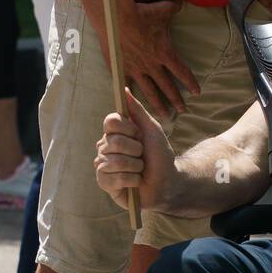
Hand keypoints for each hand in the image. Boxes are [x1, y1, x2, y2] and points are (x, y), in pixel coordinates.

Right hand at [94, 87, 176, 210]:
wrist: (168, 181)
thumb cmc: (160, 154)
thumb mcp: (151, 129)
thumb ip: (137, 110)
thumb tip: (124, 89)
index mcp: (115, 133)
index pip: (110, 121)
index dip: (128, 129)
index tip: (139, 134)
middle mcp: (105, 147)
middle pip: (114, 141)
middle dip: (136, 150)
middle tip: (142, 155)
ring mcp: (103, 165)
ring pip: (114, 161)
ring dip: (136, 166)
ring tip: (140, 169)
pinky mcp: (104, 183)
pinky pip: (113, 178)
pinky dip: (132, 180)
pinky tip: (135, 182)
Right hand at [119, 0, 198, 119]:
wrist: (116, 17)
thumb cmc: (141, 12)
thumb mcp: (163, 9)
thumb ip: (174, 7)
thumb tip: (181, 2)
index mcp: (165, 53)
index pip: (182, 72)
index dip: (190, 83)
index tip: (197, 92)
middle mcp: (152, 65)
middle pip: (168, 87)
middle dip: (176, 100)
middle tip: (183, 111)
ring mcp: (135, 69)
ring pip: (149, 92)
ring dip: (158, 105)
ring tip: (165, 116)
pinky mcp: (120, 69)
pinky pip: (126, 86)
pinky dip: (130, 96)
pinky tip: (133, 106)